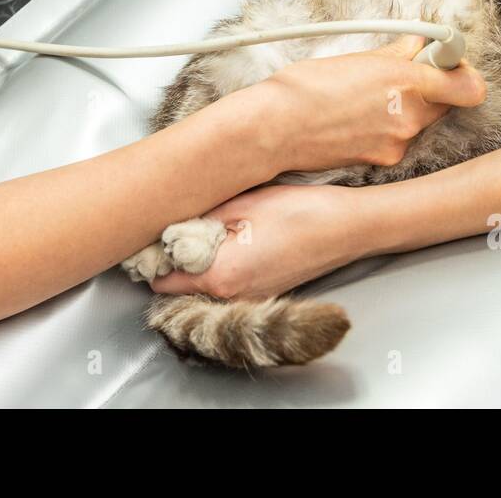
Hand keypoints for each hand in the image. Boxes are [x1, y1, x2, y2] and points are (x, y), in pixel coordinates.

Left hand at [151, 184, 362, 298]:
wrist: (348, 227)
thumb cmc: (301, 212)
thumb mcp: (242, 203)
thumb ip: (201, 218)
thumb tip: (169, 223)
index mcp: (220, 276)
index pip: (162, 281)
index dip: (152, 256)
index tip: (152, 231)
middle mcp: (232, 296)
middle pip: (180, 286)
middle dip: (173, 258)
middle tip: (175, 223)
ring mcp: (250, 298)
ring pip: (203, 285)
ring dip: (196, 261)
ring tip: (203, 226)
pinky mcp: (264, 292)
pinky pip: (226, 284)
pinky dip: (218, 265)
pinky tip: (228, 236)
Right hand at [252, 35, 485, 172]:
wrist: (276, 129)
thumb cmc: (305, 89)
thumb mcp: (355, 58)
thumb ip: (396, 53)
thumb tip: (417, 46)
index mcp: (406, 81)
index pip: (467, 84)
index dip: (461, 71)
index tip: (447, 63)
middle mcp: (409, 116)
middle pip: (446, 102)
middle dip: (431, 88)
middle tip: (400, 76)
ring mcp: (398, 142)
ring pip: (419, 121)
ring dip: (405, 109)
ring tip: (365, 101)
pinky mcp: (384, 160)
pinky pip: (398, 140)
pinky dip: (385, 129)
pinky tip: (356, 120)